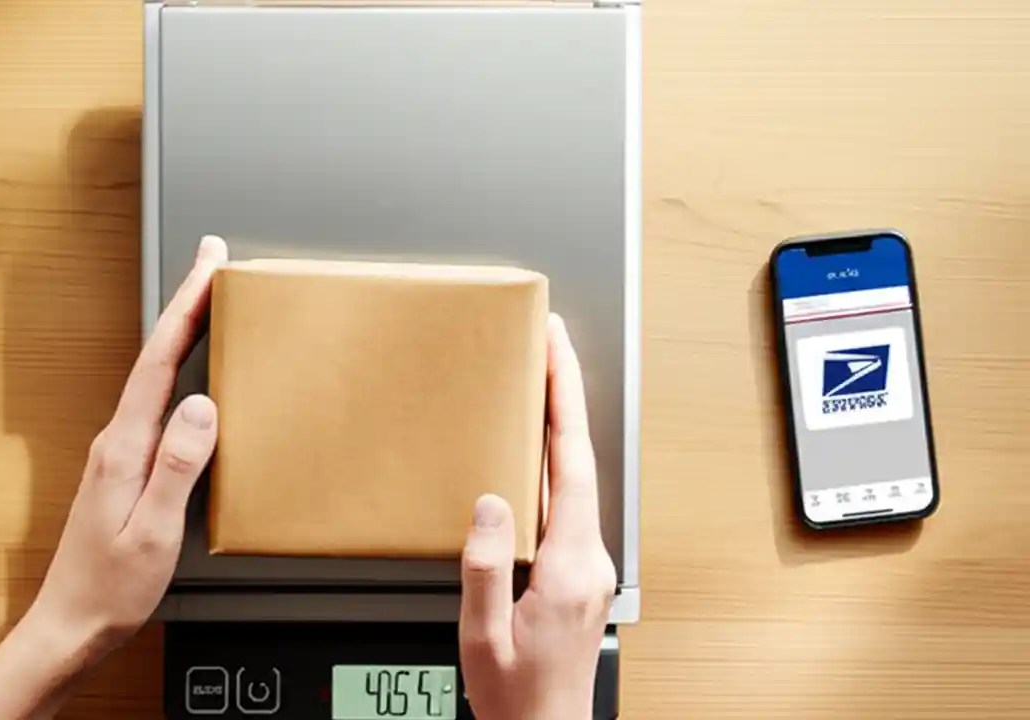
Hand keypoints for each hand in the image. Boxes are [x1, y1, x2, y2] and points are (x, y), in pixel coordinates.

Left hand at [0, 236, 227, 719]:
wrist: (68, 626)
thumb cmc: (110, 589)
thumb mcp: (153, 532)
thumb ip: (178, 466)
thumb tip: (202, 406)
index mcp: (124, 448)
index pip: (158, 361)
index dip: (186, 307)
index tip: (208, 267)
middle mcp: (116, 441)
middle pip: (155, 357)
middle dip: (186, 306)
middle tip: (213, 264)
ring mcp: (117, 453)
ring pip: (156, 378)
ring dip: (182, 336)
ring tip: (210, 306)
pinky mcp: (124, 468)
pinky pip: (157, 406)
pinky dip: (179, 375)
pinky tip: (194, 378)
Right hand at [459, 314, 616, 719]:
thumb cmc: (518, 696)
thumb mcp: (483, 636)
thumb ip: (485, 568)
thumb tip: (493, 503)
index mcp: (570, 567)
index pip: (573, 465)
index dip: (565, 401)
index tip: (555, 352)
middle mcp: (590, 559)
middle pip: (580, 460)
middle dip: (565, 395)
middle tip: (547, 343)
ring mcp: (589, 564)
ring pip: (575, 478)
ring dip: (560, 426)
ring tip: (539, 380)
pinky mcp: (579, 571)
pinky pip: (567, 501)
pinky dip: (553, 461)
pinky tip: (535, 449)